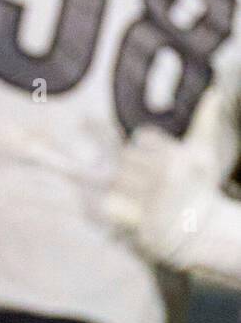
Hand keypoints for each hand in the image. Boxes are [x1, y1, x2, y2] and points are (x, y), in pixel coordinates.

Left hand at [104, 126, 219, 262]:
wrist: (206, 231)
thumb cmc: (200, 187)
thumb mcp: (204, 153)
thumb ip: (205, 121)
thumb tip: (214, 91)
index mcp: (179, 158)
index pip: (142, 138)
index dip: (146, 149)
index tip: (158, 162)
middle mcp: (168, 176)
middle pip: (125, 157)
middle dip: (132, 168)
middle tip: (148, 182)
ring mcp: (154, 201)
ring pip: (113, 179)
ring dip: (120, 187)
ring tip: (139, 197)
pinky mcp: (142, 223)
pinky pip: (107, 205)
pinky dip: (109, 207)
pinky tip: (123, 209)